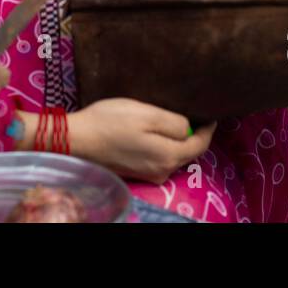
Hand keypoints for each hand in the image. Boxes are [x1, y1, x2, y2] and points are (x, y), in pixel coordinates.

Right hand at [69, 98, 215, 184]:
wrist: (76, 138)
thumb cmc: (111, 121)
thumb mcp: (147, 114)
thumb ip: (175, 123)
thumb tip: (189, 129)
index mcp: (168, 157)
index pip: (200, 145)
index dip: (208, 129)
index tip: (211, 114)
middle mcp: (162, 171)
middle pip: (187, 153)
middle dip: (194, 135)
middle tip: (195, 114)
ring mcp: (148, 174)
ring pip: (172, 155)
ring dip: (176, 140)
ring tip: (174, 120)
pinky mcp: (135, 171)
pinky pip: (158, 158)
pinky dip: (163, 145)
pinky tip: (154, 132)